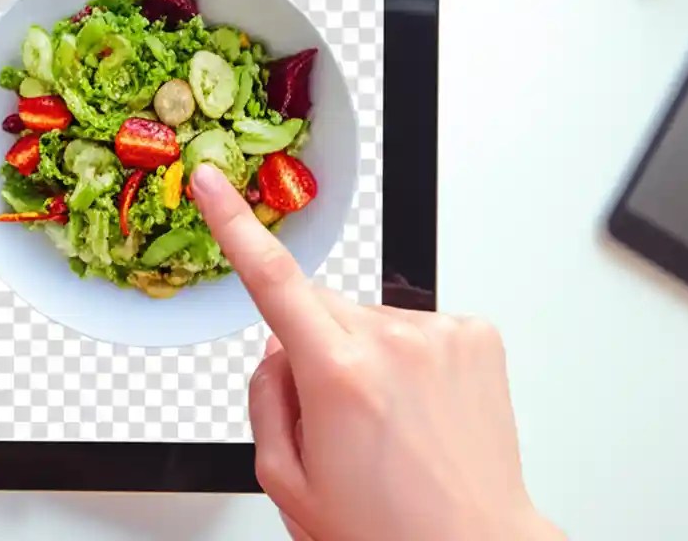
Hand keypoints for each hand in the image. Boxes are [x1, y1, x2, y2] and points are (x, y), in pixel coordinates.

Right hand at [189, 165, 562, 540]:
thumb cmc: (388, 529)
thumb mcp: (287, 480)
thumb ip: (266, 398)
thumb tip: (279, 347)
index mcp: (339, 376)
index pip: (272, 280)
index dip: (234, 224)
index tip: (212, 181)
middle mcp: (393, 342)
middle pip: (318, 307)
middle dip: (310, 345)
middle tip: (332, 414)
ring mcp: (440, 334)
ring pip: (366, 320)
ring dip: (362, 355)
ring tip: (385, 422)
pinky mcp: (475, 335)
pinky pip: (413, 328)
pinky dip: (406, 358)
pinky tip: (418, 408)